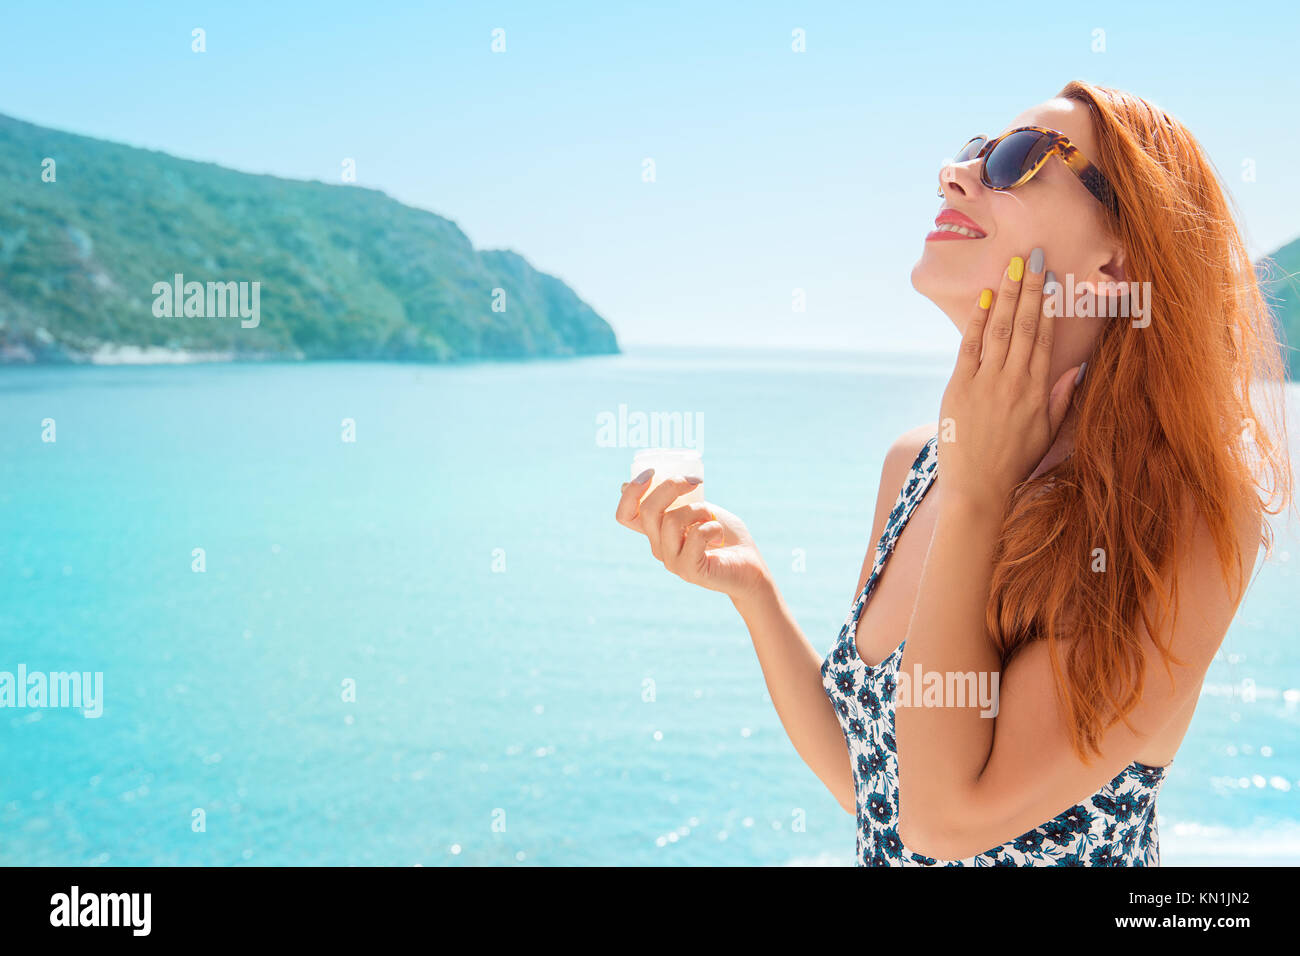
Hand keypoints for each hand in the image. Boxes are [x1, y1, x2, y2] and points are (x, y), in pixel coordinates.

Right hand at [615, 473, 771, 598]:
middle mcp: (659, 547)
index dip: (631, 493)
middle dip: (671, 487)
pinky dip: (712, 528)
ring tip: (711, 518)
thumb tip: (625, 484)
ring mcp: (672, 561)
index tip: (652, 472)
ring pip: (672, 521)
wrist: (750, 565)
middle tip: (695, 481)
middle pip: (648, 511)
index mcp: (656, 532)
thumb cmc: (724, 534)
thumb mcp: (696, 508)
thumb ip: (671, 500)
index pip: (625, 515)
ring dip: (698, 510)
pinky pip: (695, 536)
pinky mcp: (690, 570)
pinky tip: (719, 536)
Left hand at [938, 251, 1082, 512]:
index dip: (1048, 305)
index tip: (1050, 279)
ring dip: (1007, 294)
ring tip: (1013, 267)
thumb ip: (1060, 398)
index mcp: (1038, 390)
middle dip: (1030, 288)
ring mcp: (987, 382)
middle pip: (1025, 324)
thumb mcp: (1047, 433)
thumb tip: (1075, 368)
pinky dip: (978, 321)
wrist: (978, 488)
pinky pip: (970, 346)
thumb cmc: (1013, 463)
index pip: (1045, 337)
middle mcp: (1015, 380)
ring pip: (1001, 328)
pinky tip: (985, 298)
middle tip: (1033, 257)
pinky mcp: (960, 387)